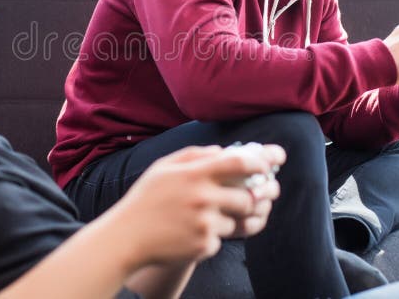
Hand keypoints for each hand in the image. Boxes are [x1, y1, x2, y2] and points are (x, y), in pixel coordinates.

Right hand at [107, 144, 284, 266]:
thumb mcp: (164, 168)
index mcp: (194, 174)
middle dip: (257, 196)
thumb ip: (194, 155)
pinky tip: (191, 232)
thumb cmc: (146, 199)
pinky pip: (221, 239)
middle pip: (248, 197)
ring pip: (237, 221)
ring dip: (230, 218)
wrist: (126, 238)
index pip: (240, 163)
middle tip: (261, 193)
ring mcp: (205, 224)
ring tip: (210, 215)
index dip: (261, 161)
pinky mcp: (204, 247)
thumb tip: (223, 151)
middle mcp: (203, 198)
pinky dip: (213, 236)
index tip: (271, 163)